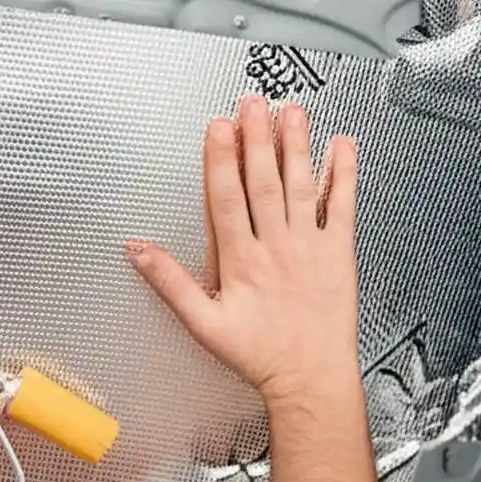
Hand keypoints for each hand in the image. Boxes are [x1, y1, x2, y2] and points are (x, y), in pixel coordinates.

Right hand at [127, 95, 359, 405]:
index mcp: (241, 261)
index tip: (217, 127)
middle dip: (256, 138)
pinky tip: (342, 146)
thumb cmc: (260, 355)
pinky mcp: (339, 253)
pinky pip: (342, 207)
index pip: (226, 199)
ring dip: (296, 146)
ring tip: (291, 111)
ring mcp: (310, 246)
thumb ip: (169, 282)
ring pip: (300, 186)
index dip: (220, 160)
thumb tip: (137, 251)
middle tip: (252, 103)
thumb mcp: (203, 324)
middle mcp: (276, 248)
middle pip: (263, 182)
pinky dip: (343, 175)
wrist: (311, 378)